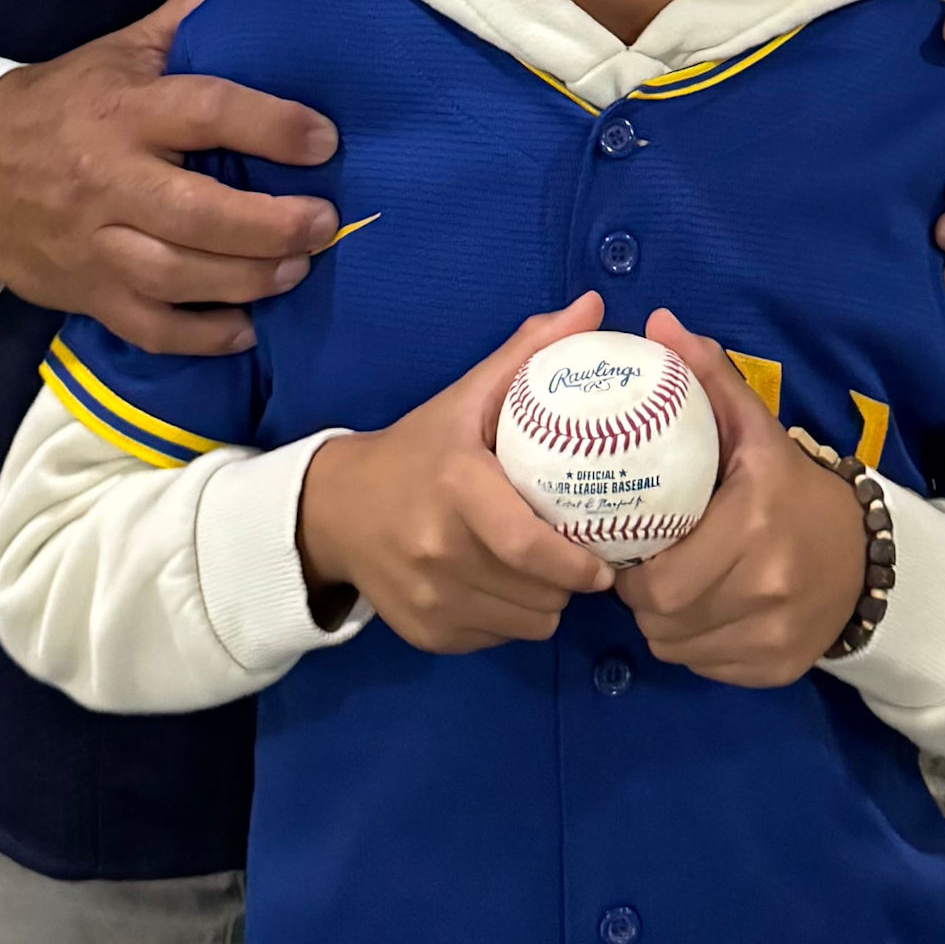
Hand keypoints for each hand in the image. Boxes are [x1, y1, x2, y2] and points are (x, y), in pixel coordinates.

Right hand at [0, 0, 340, 354]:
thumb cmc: (64, 102)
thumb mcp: (123, 46)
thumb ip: (198, 6)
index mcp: (123, 109)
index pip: (205, 111)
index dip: (271, 125)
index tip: (325, 138)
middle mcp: (107, 179)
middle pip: (195, 213)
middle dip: (269, 224)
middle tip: (325, 223)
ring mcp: (92, 243)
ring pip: (174, 275)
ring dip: (245, 280)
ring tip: (297, 270)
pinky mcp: (83, 292)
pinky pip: (146, 327)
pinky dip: (200, 335)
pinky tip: (246, 328)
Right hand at [296, 295, 616, 652]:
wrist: (336, 509)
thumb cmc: (418, 448)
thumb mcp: (467, 397)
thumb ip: (529, 353)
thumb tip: (593, 304)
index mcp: (456, 487)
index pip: (529, 546)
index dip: (577, 565)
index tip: (608, 562)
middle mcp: (438, 550)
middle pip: (537, 592)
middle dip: (569, 582)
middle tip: (582, 559)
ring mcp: (429, 599)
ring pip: (523, 623)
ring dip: (543, 603)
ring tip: (545, 573)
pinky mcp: (425, 634)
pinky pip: (495, 638)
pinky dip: (508, 619)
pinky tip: (502, 588)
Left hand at [622, 314, 867, 688]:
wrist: (866, 553)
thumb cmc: (792, 487)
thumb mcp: (756, 430)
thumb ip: (711, 378)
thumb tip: (659, 322)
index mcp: (755, 522)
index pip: (659, 579)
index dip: (630, 570)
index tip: (627, 547)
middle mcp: (768, 585)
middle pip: (663, 618)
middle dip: (640, 599)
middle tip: (640, 571)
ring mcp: (776, 635)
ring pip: (677, 648)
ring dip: (663, 625)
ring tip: (667, 592)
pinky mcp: (779, 670)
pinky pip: (706, 668)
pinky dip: (694, 646)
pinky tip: (701, 616)